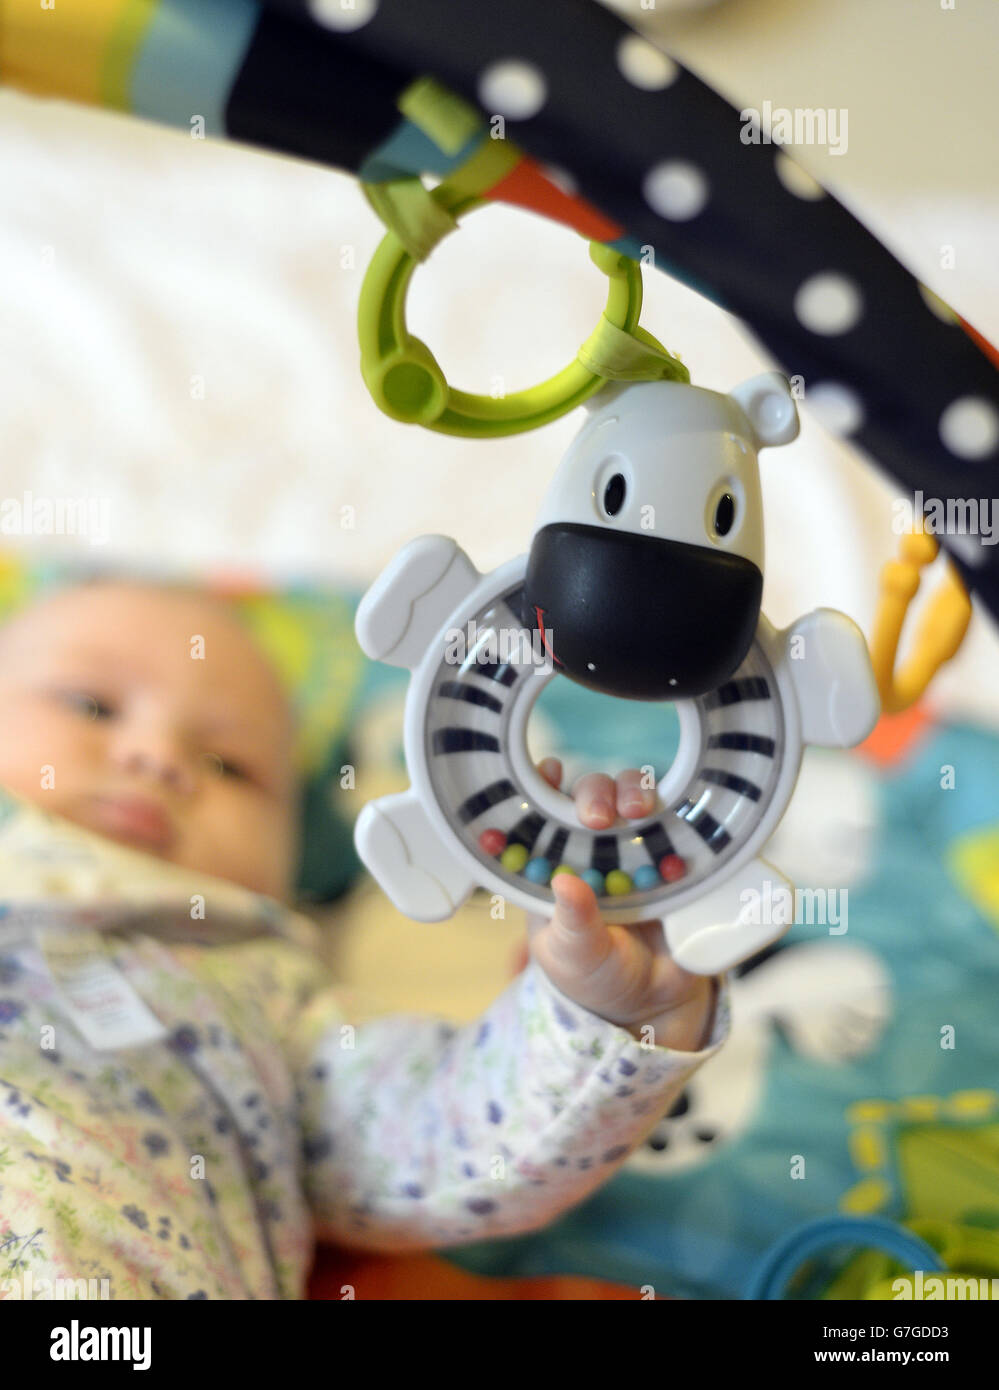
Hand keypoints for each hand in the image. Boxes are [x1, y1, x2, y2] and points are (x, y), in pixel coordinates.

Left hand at [524, 758, 717, 1052]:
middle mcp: (594, 843)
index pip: (542, 810)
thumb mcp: (575, 953)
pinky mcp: (676, 854)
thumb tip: (564, 883)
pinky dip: (680, 813)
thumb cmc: (595, 974)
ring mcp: (637, 845)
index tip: (548, 772)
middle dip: (595, 793)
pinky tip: (679, 811)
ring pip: (635, 798)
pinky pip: (680, 825)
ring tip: (638, 811)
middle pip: (592, 795)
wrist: (653, 1003)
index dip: (541, 786)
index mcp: (556, 861)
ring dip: (635, 791)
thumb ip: (572, 921)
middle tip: (600, 818)